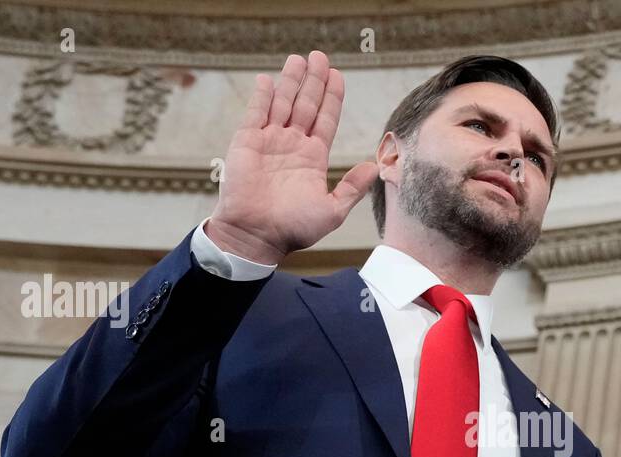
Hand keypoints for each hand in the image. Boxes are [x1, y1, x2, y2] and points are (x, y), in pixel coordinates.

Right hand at [206, 51, 378, 264]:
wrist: (256, 236)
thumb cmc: (293, 229)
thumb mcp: (332, 211)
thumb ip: (352, 188)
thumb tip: (374, 167)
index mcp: (313, 158)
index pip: (325, 119)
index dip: (332, 97)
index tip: (337, 75)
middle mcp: (292, 145)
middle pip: (306, 104)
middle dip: (314, 81)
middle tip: (320, 56)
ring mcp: (269, 141)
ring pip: (283, 103)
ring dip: (291, 81)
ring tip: (299, 59)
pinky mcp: (247, 142)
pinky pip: (255, 113)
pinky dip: (262, 95)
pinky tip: (269, 78)